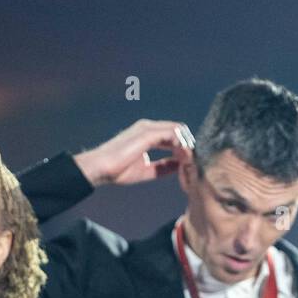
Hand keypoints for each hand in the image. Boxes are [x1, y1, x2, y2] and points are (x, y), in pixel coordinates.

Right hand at [72, 119, 194, 186]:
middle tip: (196, 159)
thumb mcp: (146, 169)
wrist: (101, 168)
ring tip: (192, 159)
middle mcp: (148, 127)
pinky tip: (185, 156)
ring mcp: (147, 128)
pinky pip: (171, 134)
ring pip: (177, 130)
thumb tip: (179, 166)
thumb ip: (163, 166)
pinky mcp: (147, 133)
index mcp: (146, 134)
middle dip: (188, 144)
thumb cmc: (118, 169)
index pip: (172, 135)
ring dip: (187, 144)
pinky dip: (180, 144)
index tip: (191, 160)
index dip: (184, 146)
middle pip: (178, 130)